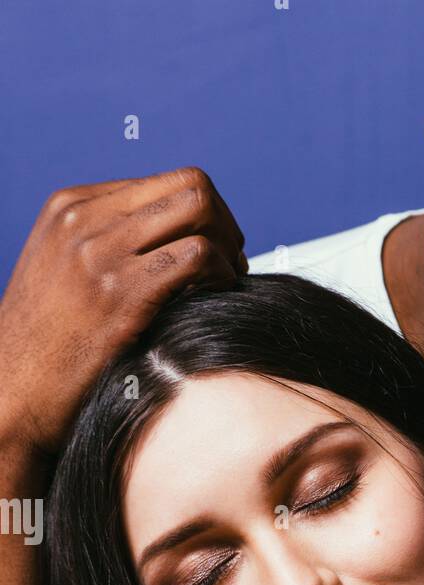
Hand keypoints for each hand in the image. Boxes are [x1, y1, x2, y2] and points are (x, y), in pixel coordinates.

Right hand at [0, 167, 246, 456]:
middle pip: (189, 185)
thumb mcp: (61, 273)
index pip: (162, 183)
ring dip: (228, 247)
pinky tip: (219, 296)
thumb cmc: (43, 346)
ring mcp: (100, 253)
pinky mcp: (121, 294)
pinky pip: (197, 256)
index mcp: (70, 206)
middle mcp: (84, 219)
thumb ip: (104, 245)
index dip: (202, 213)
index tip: (216, 248)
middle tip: (233, 261)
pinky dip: (221, 272)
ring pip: (198, 210)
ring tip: (228, 280)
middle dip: (225, 222)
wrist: (13, 392)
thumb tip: (168, 239)